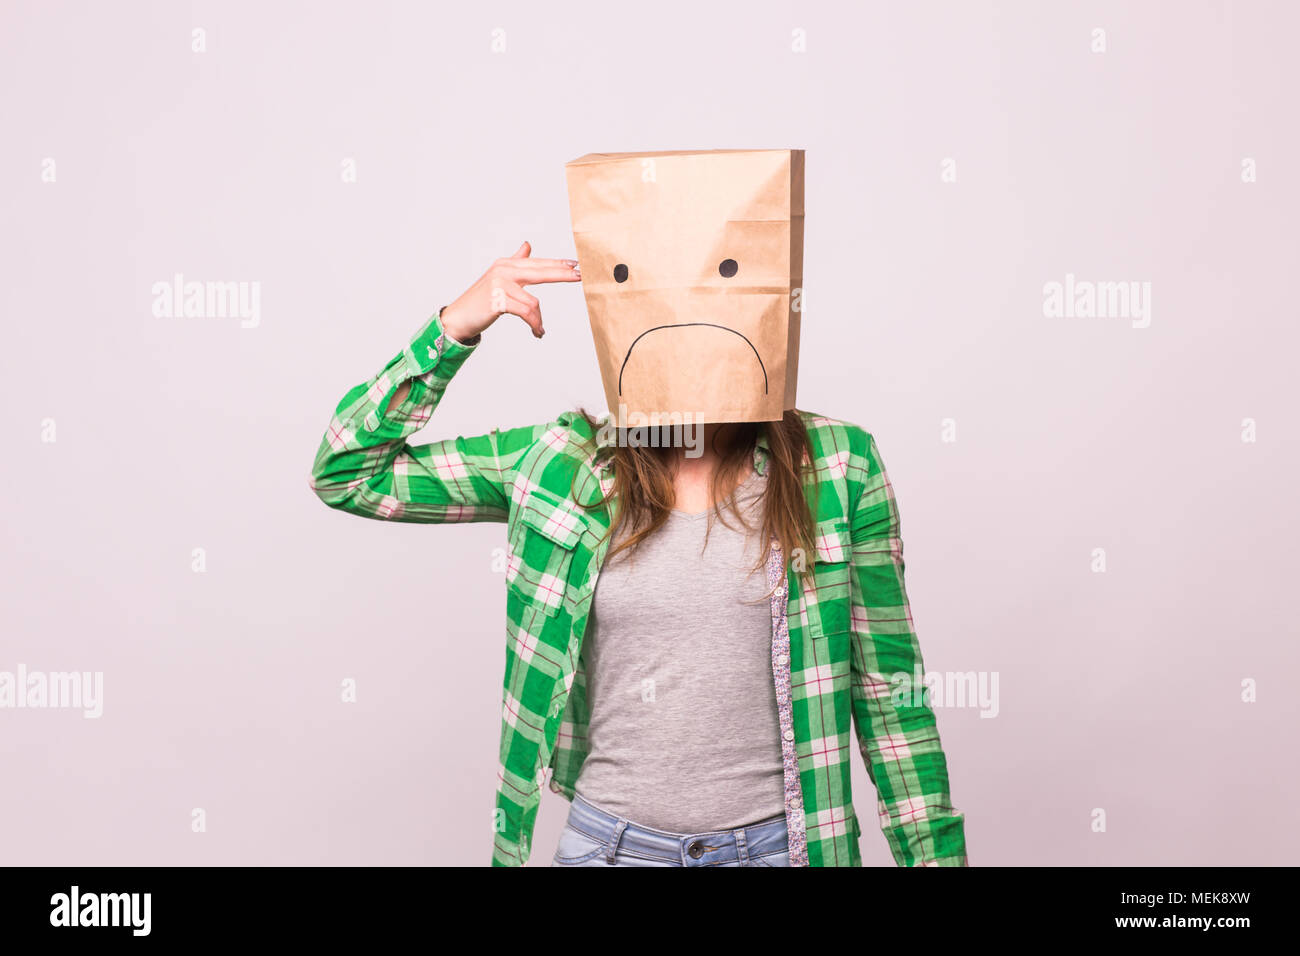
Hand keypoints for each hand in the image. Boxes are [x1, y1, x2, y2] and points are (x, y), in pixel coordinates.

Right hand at [439, 241, 580, 341]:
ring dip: (539, 320)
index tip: (577, 265)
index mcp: (506, 264)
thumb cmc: (480, 300)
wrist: (458, 318)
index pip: (538, 263)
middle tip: (581, 276)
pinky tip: (537, 332)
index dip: (558, 264)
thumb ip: (515, 261)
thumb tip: (528, 244)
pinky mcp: (497, 301)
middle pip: (541, 272)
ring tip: (539, 330)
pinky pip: (526, 313)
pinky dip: (534, 324)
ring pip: (534, 302)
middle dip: (563, 274)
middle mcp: (504, 270)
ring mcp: (500, 285)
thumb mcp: (499, 277)